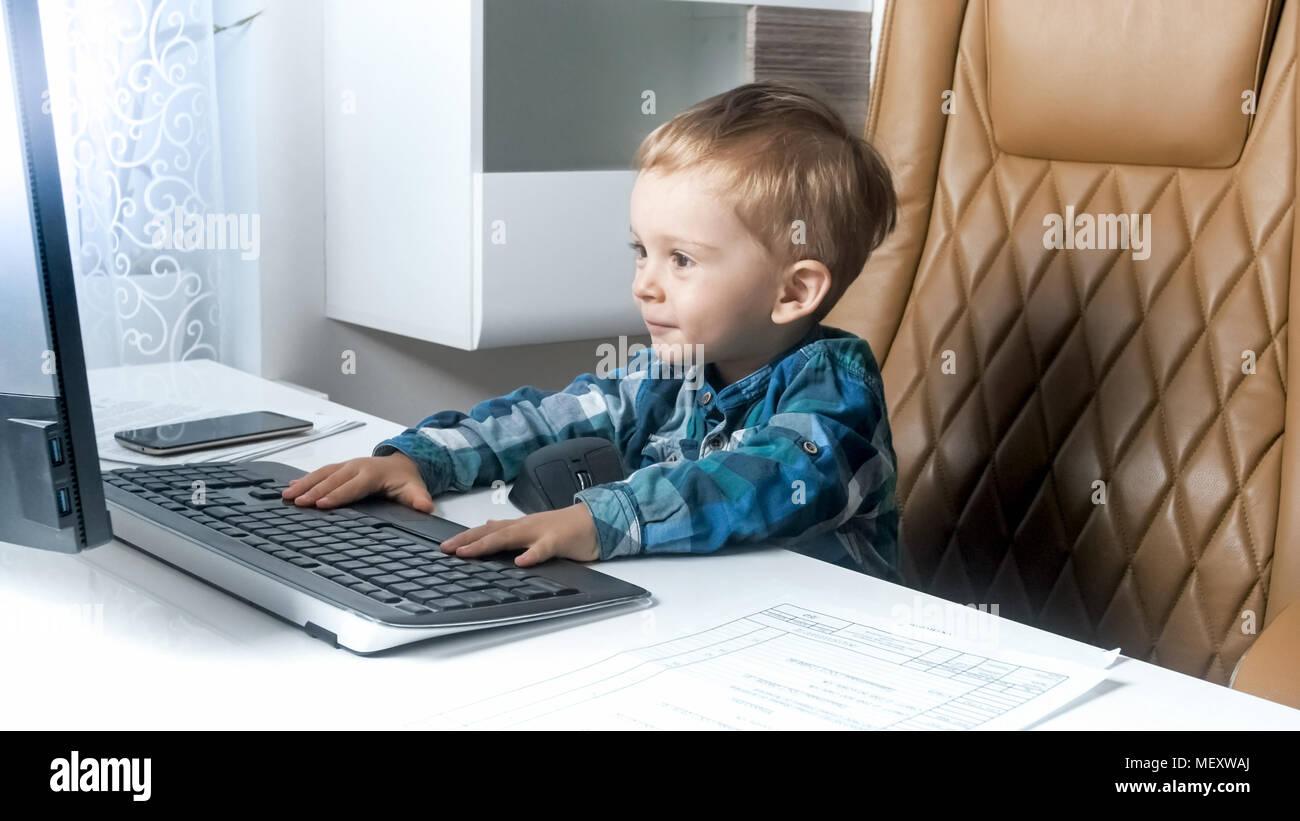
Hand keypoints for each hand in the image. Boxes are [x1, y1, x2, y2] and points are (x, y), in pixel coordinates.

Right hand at [280, 452, 434, 511]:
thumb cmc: (405, 479)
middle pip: (332, 480)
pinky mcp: (339, 468)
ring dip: (304, 484)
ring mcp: (346, 466)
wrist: (402, 463)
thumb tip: (425, 507)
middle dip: (314, 491)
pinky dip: (304, 479)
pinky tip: (290, 487)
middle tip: (298, 502)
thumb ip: (418, 498)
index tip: (322, 503)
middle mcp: (356, 467)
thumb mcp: (415, 489)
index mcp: (372, 474)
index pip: (352, 486)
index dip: (337, 495)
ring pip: (322, 474)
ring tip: (286, 495)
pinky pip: (319, 472)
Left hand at [439, 503, 599, 566]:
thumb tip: (487, 530)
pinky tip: (520, 562)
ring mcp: (540, 532)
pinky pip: (543, 548)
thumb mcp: (533, 531)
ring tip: (468, 554)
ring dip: (487, 544)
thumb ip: (511, 531)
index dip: (465, 537)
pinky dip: (531, 554)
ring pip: (509, 537)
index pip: (486, 530)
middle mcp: (525, 526)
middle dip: (467, 540)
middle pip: (491, 532)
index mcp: (519, 526)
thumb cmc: (564, 528)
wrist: (595, 520)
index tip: (444, 546)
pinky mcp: (558, 540)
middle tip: (446, 550)